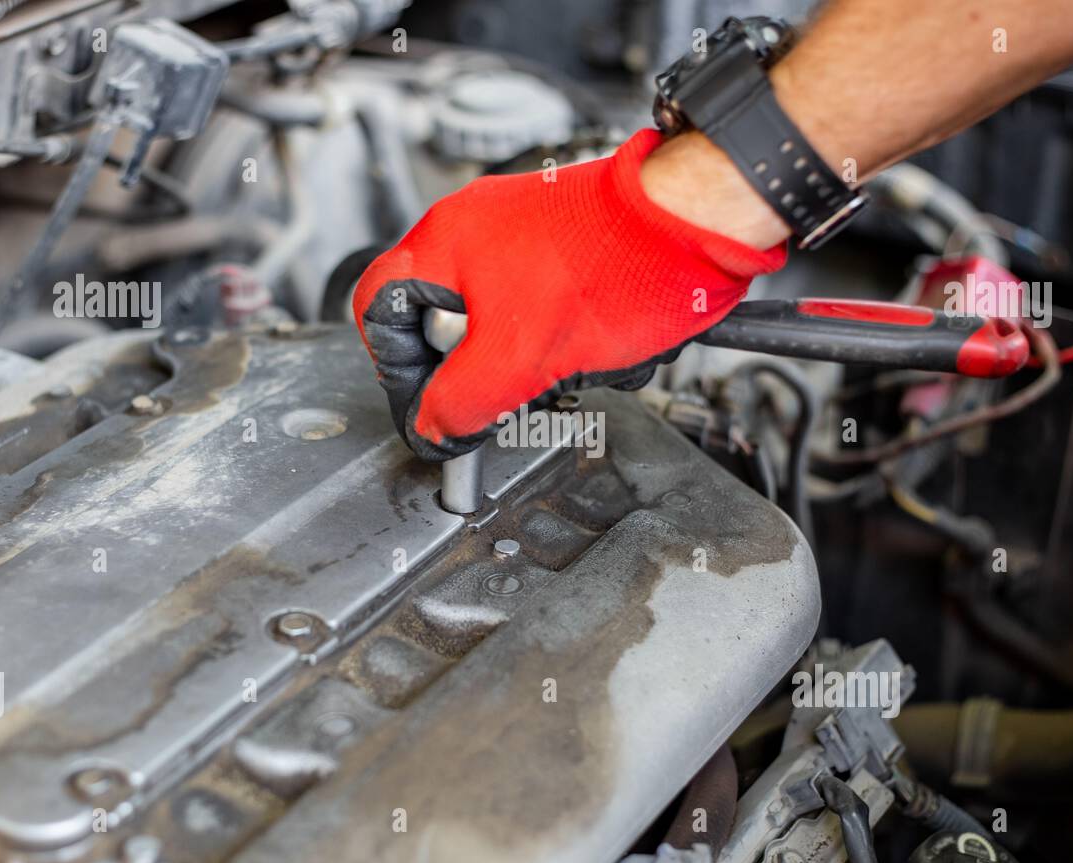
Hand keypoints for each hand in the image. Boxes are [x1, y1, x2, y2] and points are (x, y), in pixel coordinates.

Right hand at [353, 128, 786, 460]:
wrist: (695, 225)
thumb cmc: (616, 265)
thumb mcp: (518, 358)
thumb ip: (461, 401)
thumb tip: (431, 427)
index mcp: (444, 243)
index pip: (376, 309)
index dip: (394, 368)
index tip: (426, 404)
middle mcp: (476, 229)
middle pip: (442, 324)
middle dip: (479, 372)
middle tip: (502, 397)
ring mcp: (523, 234)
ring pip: (501, 324)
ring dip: (533, 361)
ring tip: (571, 367)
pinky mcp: (567, 246)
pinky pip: (548, 310)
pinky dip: (569, 341)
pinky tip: (601, 349)